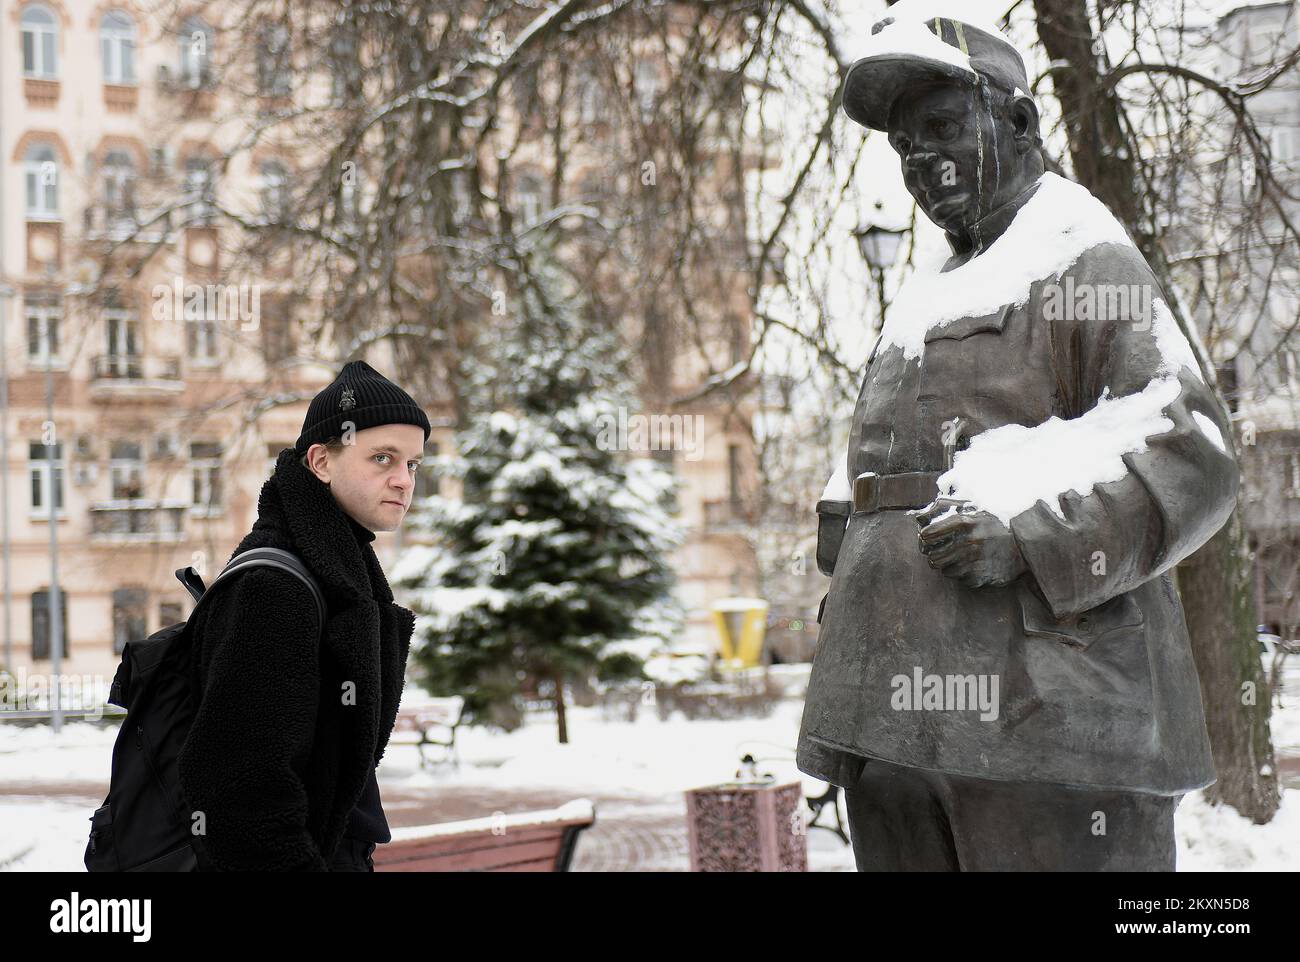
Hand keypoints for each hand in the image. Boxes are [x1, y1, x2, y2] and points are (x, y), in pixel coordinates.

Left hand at [912, 497, 1026, 587]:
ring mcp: (974, 562)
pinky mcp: (981, 577)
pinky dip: (963, 574)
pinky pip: (960, 580)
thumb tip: (919, 516)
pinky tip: (972, 566)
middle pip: (933, 557)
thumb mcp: (974, 509)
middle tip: (941, 552)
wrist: (1026, 544)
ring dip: (949, 566)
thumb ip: (946, 507)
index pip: (929, 533)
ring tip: (959, 558)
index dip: (926, 536)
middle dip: (934, 555)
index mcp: (965, 523)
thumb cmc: (996, 524)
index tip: (928, 536)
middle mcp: (968, 543)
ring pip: (945, 571)